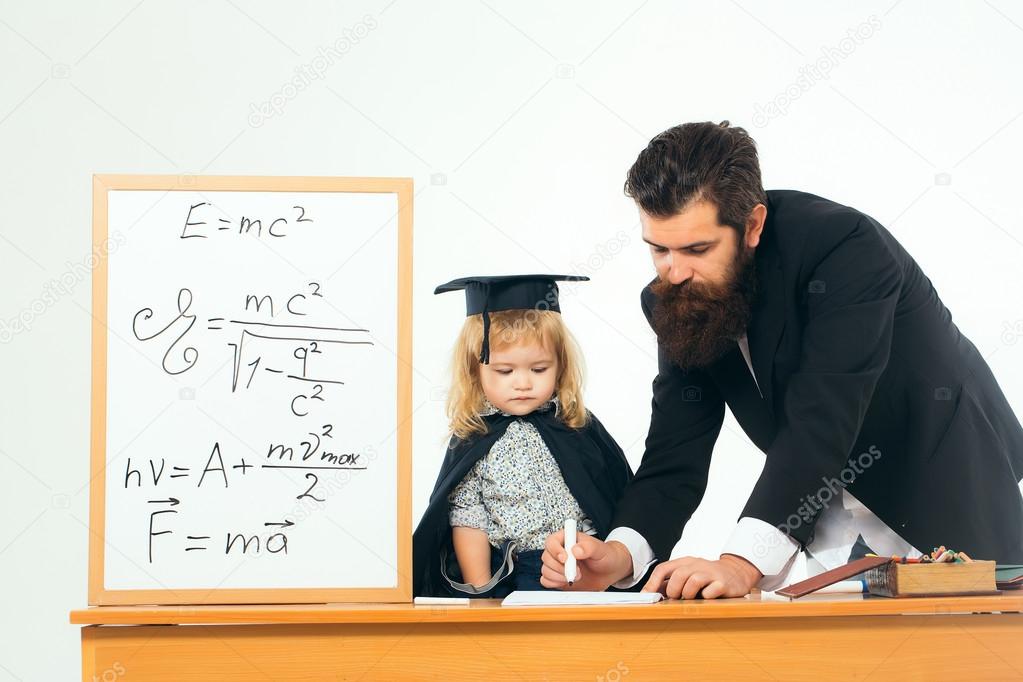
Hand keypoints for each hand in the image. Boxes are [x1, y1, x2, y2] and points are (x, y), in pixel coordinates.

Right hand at [540, 530, 632, 590]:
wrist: (610, 571)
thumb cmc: (605, 556)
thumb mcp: (600, 549)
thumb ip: (589, 547)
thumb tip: (575, 550)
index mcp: (567, 539)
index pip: (551, 541)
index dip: (555, 550)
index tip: (565, 559)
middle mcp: (559, 551)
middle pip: (546, 557)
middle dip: (560, 567)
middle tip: (576, 572)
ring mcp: (557, 565)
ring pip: (545, 570)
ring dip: (558, 576)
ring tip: (576, 577)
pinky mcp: (557, 578)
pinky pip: (546, 581)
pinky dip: (554, 583)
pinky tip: (567, 582)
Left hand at [642, 554, 761, 598]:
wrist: (736, 572)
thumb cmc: (706, 576)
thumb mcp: (687, 575)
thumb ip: (670, 582)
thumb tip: (650, 594)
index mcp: (685, 562)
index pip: (663, 569)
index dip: (652, 583)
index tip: (647, 596)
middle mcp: (697, 564)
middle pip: (678, 575)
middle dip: (674, 590)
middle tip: (677, 598)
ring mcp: (711, 573)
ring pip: (693, 581)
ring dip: (689, 594)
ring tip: (693, 598)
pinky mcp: (724, 583)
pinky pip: (711, 591)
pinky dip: (706, 596)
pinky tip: (708, 597)